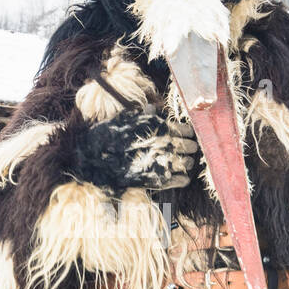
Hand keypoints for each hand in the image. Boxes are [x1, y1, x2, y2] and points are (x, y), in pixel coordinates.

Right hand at [76, 109, 197, 191]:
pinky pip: (183, 180)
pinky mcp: (160, 180)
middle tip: (182, 151)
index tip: (182, 137)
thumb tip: (152, 108)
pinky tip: (175, 176)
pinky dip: (181, 179)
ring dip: (186, 163)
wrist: (96, 158)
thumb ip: (144, 115)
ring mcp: (164, 162)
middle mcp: (166, 143)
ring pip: (189, 163)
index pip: (188, 130)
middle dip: (188, 148)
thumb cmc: (110, 135)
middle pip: (192, 147)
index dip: (186, 134)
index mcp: (161, 126)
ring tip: (178, 164)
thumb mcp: (126, 118)